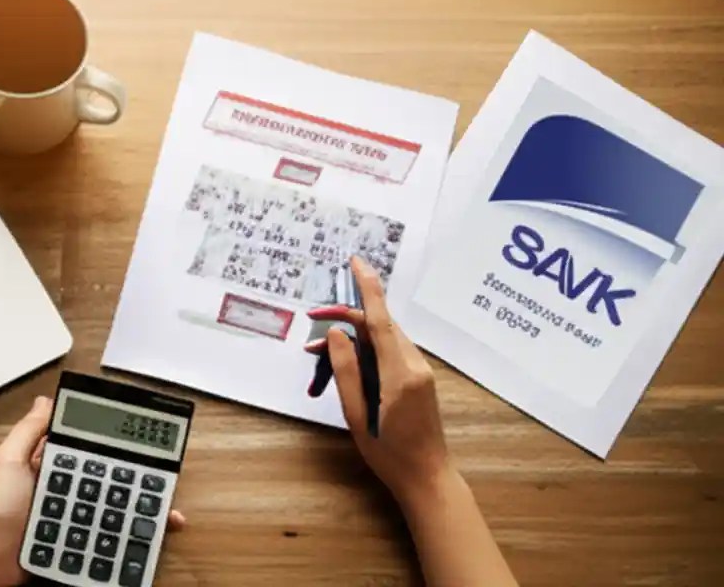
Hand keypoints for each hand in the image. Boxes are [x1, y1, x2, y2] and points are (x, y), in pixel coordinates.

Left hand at [0, 397, 186, 584]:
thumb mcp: (7, 460)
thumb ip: (29, 432)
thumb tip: (47, 400)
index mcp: (48, 466)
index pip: (86, 450)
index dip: (111, 445)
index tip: (138, 442)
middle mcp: (63, 490)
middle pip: (107, 480)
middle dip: (136, 481)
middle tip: (164, 480)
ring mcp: (71, 517)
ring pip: (113, 509)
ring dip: (140, 511)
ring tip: (167, 513)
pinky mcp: (74, 541)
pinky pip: (105, 537)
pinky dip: (127, 538)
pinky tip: (147, 538)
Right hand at [305, 256, 451, 506]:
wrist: (428, 478)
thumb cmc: (390, 455)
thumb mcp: (357, 415)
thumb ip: (346, 372)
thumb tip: (335, 335)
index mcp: (400, 374)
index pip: (381, 320)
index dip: (368, 288)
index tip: (356, 262)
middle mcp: (415, 366)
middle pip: (380, 326)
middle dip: (346, 322)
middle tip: (312, 338)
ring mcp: (421, 372)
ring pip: (385, 338)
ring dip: (354, 340)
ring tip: (321, 357)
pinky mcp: (420, 379)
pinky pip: (391, 352)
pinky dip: (368, 352)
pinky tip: (348, 366)